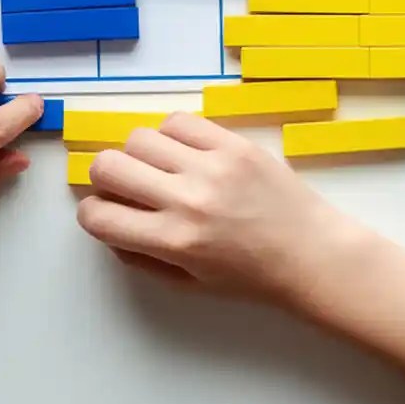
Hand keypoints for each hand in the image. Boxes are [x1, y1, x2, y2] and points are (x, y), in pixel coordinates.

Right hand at [75, 113, 367, 303]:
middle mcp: (187, 200)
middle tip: (126, 187)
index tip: (105, 213)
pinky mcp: (235, 144)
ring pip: (139, 137)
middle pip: (108, 165)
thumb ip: (140, 256)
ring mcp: (212, 167)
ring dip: (139, 153)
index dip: (92, 213)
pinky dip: (171, 134)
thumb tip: (107, 224)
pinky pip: (179, 121)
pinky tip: (185, 152)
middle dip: (105, 178)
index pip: (98, 216)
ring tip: (161, 168)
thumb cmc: (251, 277)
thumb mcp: (188, 282)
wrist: (312, 254)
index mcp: (174, 242)